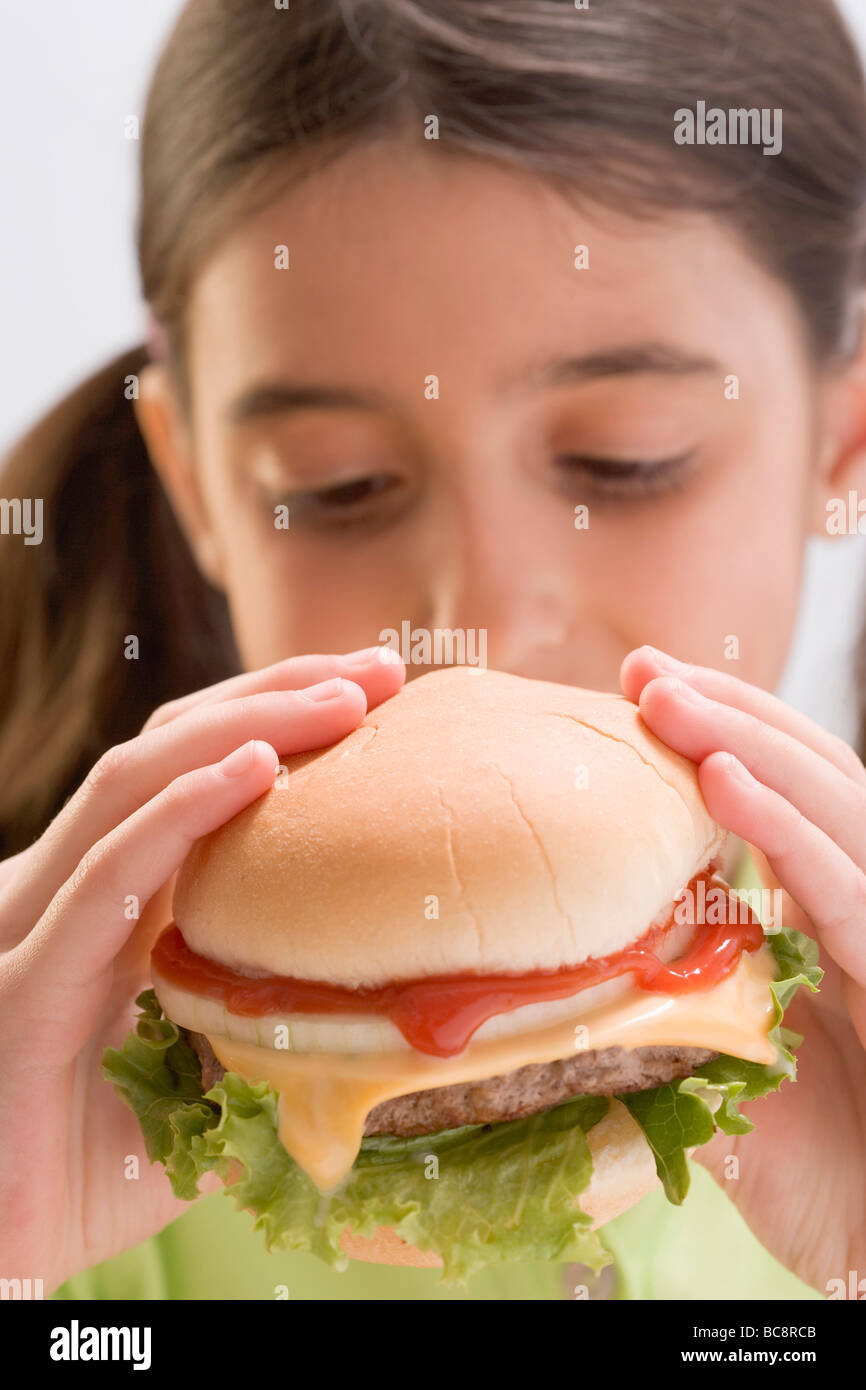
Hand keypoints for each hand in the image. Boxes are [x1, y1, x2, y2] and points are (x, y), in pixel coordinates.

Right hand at [0, 647, 404, 1292]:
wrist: (1, 1255)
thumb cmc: (98, 1171)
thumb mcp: (210, 1074)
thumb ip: (269, 1021)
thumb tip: (383, 996)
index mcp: (116, 901)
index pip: (193, 775)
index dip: (277, 719)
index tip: (377, 696)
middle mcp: (71, 889)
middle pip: (169, 749)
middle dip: (278, 695)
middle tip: (382, 669)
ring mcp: (39, 922)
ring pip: (134, 784)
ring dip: (246, 726)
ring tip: (345, 698)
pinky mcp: (25, 980)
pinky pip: (108, 875)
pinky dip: (182, 812)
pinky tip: (254, 769)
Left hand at [620, 645, 865, 1295]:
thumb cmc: (819, 1175)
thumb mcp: (723, 1073)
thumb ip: (665, 1012)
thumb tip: (556, 972)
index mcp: (821, 923)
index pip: (780, 799)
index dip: (719, 735)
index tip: (639, 689)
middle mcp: (861, 910)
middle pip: (809, 781)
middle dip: (727, 715)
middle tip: (644, 669)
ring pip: (835, 812)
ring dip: (749, 744)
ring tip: (670, 697)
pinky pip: (847, 890)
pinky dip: (788, 831)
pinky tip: (726, 780)